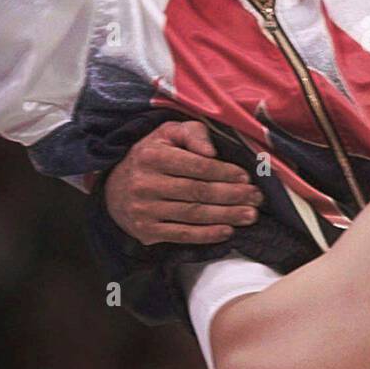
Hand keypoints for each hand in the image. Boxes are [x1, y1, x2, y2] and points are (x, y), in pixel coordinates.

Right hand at [103, 121, 263, 246]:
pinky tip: (228, 231)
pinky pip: (182, 234)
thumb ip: (193, 134)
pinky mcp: (146, 231)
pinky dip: (207, 234)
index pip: (195, 166)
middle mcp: (145, 184)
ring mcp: (144, 210)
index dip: (224, 172)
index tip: (246, 177)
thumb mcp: (167, 134)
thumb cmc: (150, 156)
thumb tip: (212, 151)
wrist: (112, 188)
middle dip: (232, 196)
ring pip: (193, 214)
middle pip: (197, 192)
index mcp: (152, 156)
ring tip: (250, 215)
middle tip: (257, 198)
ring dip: (226, 216)